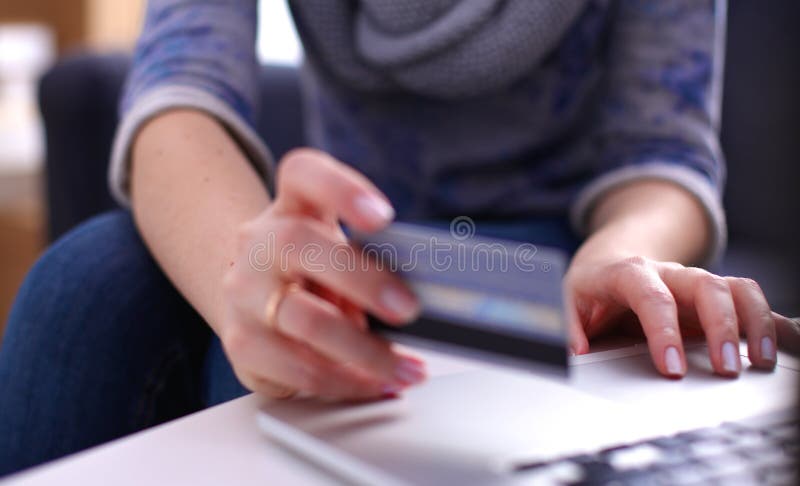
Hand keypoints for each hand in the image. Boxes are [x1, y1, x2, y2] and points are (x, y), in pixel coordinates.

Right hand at [220, 148, 424, 400]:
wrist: (253, 302)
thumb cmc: (313, 272)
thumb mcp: (338, 252)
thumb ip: (371, 261)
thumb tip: (425, 297)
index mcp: (292, 206)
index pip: (304, 174)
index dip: (341, 189)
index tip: (382, 216)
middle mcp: (259, 242)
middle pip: (299, 244)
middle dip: (361, 280)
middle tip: (407, 308)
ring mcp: (243, 292)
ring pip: (304, 319)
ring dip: (365, 352)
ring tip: (405, 368)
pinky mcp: (241, 342)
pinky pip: (300, 369)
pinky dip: (347, 382)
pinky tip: (375, 384)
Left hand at [564, 255, 779, 377]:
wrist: (610, 260)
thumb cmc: (590, 286)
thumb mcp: (566, 299)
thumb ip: (566, 323)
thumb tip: (575, 349)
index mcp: (629, 273)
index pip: (650, 295)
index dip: (663, 330)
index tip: (672, 368)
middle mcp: (669, 273)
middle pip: (705, 286)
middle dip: (721, 326)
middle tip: (726, 369)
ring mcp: (695, 283)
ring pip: (736, 288)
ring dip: (754, 323)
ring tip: (761, 361)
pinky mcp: (714, 297)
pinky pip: (750, 301)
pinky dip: (770, 322)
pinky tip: (784, 343)